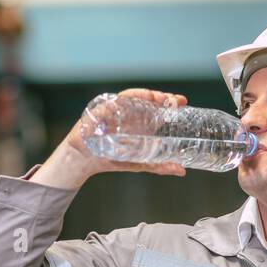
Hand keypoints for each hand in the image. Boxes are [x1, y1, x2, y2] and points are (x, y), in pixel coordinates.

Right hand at [66, 88, 189, 177]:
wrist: (84, 160)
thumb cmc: (110, 158)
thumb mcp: (139, 163)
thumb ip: (159, 166)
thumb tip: (182, 171)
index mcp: (139, 121)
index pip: (157, 107)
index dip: (170, 102)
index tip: (183, 102)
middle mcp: (129, 112)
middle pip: (148, 98)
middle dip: (162, 97)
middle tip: (175, 100)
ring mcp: (115, 109)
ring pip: (133, 96)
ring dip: (146, 95)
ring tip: (158, 98)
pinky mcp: (100, 110)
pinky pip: (112, 101)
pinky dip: (123, 99)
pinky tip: (133, 100)